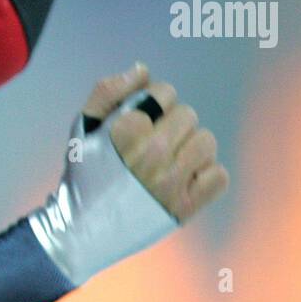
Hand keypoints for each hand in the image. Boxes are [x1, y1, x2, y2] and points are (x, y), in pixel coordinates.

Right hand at [27, 63, 229, 285]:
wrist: (82, 231)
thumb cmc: (83, 175)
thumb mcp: (82, 128)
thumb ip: (108, 91)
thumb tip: (144, 69)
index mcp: (124, 129)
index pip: (164, 91)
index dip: (152, 104)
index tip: (137, 124)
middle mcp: (150, 153)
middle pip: (188, 114)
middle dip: (172, 125)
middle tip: (151, 147)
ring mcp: (170, 181)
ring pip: (206, 141)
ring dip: (190, 149)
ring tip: (168, 164)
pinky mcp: (185, 207)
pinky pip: (219, 175)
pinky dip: (205, 176)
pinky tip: (182, 181)